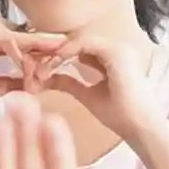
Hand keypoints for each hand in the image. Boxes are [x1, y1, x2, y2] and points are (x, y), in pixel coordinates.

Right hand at [0, 16, 66, 97]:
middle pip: (33, 41)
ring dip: (39, 49)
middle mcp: (0, 34)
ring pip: (22, 38)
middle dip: (53, 50)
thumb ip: (3, 85)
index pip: (31, 53)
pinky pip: (3, 38)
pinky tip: (25, 60)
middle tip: (75, 55)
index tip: (66, 72)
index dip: (47, 62)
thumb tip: (26, 91)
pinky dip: (15, 50)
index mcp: (2, 47)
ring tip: (59, 56)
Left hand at [34, 36, 163, 142]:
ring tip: (38, 66)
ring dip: (56, 52)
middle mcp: (115, 48)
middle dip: (52, 51)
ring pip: (77, 41)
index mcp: (110, 57)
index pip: (78, 48)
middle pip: (75, 41)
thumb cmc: (119, 115)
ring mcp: (116, 48)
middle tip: (30, 62)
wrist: (139, 127)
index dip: (56, 55)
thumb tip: (49, 78)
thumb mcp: (86, 95)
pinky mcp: (115, 53)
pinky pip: (83, 45)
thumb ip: (69, 83)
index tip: (36, 66)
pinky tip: (51, 65)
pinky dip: (65, 53)